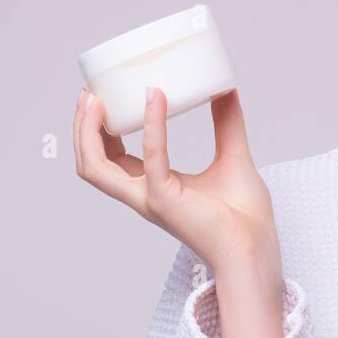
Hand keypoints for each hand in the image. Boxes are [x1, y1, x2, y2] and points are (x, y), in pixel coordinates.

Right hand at [73, 85, 283, 337]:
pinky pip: (152, 158)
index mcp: (153, 187)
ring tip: (96, 98)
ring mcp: (150, 198)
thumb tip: (226, 88)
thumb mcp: (233, 155)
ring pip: (97, 168)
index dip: (97, 130)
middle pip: (91, 163)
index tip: (100, 97)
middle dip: (81, 129)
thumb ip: (227, 123)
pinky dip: (152, 126)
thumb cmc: (245, 215)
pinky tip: (156, 97)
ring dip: (89, 132)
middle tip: (89, 93)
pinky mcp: (167, 199)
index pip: (110, 159)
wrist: (256, 249)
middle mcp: (143, 195)